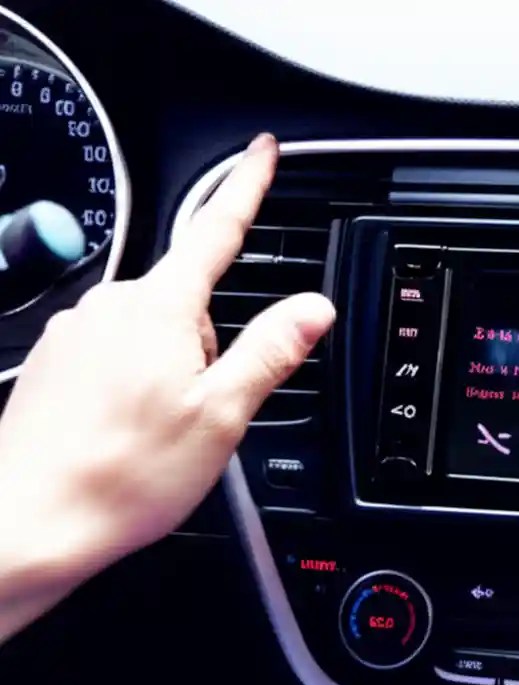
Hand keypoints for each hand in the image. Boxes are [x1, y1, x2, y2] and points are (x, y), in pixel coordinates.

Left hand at [0, 134, 333, 639]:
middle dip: (211, 344)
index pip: (216, 230)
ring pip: (154, 333)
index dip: (246, 186)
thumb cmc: (120, 476)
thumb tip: (313, 307)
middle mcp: (111, 308)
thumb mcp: (222, 415)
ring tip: (160, 433)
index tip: (262, 150)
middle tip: (207, 410)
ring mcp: (77, 333)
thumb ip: (271, 349)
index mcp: (160, 310)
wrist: (27, 524)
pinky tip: (128, 434)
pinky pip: (116, 357)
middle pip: (190, 302)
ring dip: (173, 370)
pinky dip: (134, 388)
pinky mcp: (54, 362)